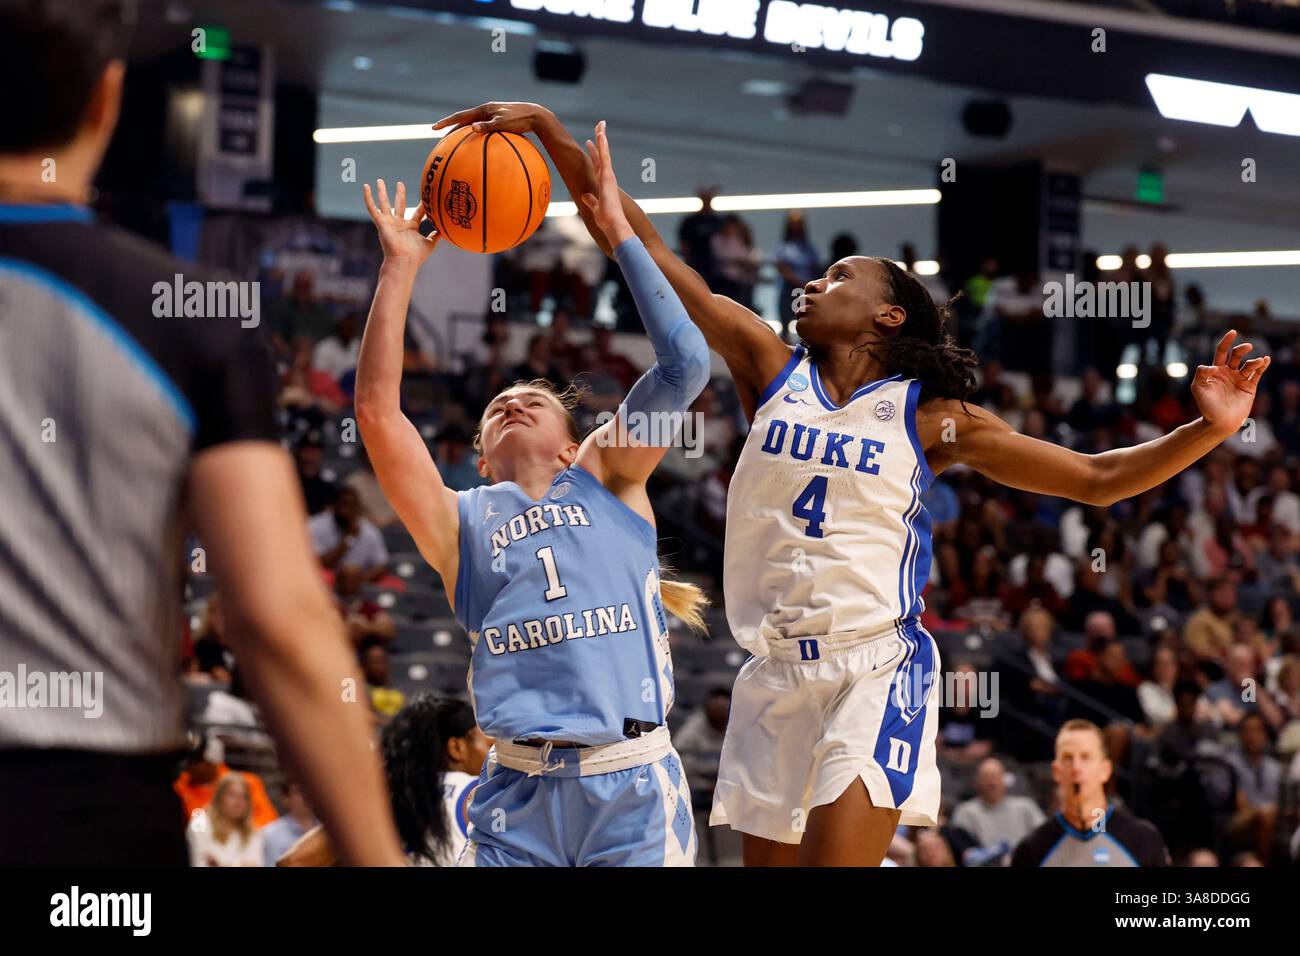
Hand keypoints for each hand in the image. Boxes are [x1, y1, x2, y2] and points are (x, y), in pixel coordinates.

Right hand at [362, 179, 437, 263]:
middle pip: (399, 205)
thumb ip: (436, 234)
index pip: (417, 212)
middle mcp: (399, 224)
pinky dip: (368, 198)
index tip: (427, 195)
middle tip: (400, 183)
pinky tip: (366, 187)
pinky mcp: (381, 223)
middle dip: (399, 194)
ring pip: (384, 204)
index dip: (422, 205)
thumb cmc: (416, 256)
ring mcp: (389, 223)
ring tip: (380, 180)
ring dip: (382, 192)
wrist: (404, 261)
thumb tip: (446, 228)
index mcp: (410, 228)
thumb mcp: (430, 243)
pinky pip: (372, 208)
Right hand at [433, 101, 550, 135]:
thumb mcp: (503, 123)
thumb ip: (487, 126)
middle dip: (452, 129)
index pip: (460, 116)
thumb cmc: (520, 120)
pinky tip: (477, 147)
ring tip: (455, 143)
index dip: (446, 122)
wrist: (536, 115)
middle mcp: (486, 111)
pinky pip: (483, 130)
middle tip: (441, 139)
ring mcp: (492, 116)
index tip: (434, 128)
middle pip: (464, 121)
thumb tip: (472, 128)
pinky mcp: (498, 121)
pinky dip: (477, 137)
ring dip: (463, 133)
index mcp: (484, 109)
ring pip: (473, 125)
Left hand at [580, 121, 632, 244]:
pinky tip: (600, 134)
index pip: (598, 164)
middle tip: (599, 126)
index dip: (594, 152)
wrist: (614, 224)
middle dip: (600, 140)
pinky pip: (605, 156)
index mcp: (605, 183)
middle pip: (602, 154)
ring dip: (602, 137)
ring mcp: (608, 175)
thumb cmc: (606, 220)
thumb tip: (584, 196)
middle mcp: (608, 177)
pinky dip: (603, 145)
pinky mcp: (607, 176)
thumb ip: (591, 200)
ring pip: (604, 151)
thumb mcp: (595, 208)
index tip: (589, 142)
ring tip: (600, 124)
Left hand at [1192, 330, 1270, 436]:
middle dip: (1241, 349)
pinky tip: (1265, 360)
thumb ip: (1201, 375)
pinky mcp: (1249, 387)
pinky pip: (1257, 374)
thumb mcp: (1198, 389)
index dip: (1226, 341)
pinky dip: (1262, 366)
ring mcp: (1239, 379)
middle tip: (1247, 347)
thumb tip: (1210, 366)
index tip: (1233, 332)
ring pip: (1249, 365)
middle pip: (1236, 356)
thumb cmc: (1206, 406)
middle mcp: (1228, 372)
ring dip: (1254, 361)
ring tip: (1257, 362)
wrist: (1219, 422)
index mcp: (1215, 370)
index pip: (1221, 351)